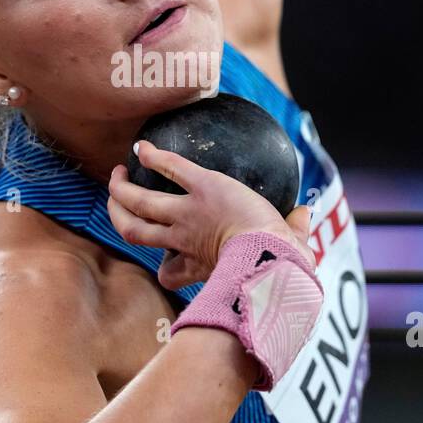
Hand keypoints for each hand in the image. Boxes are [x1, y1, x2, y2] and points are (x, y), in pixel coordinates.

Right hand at [107, 139, 315, 290]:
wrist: (269, 258)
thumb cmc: (277, 266)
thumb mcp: (281, 257)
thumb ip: (294, 234)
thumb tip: (307, 215)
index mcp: (198, 266)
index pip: (170, 275)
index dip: (165, 271)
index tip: (167, 265)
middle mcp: (183, 240)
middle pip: (134, 232)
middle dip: (119, 216)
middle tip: (116, 202)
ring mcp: (187, 215)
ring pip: (137, 205)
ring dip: (120, 191)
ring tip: (115, 178)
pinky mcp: (201, 188)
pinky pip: (170, 169)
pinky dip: (153, 157)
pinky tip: (141, 147)